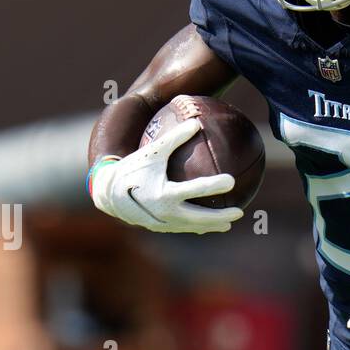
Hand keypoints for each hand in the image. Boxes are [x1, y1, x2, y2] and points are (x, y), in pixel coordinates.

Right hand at [89, 118, 243, 233]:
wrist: (108, 192)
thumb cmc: (132, 167)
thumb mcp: (152, 151)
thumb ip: (174, 138)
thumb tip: (196, 122)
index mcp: (164, 193)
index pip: (195, 190)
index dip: (214, 185)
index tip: (231, 181)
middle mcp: (165, 211)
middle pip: (199, 217)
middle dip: (221, 217)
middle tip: (240, 212)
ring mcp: (163, 222)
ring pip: (193, 226)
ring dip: (211, 226)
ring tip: (228, 224)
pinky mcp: (160, 227)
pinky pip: (183, 228)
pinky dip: (196, 227)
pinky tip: (209, 225)